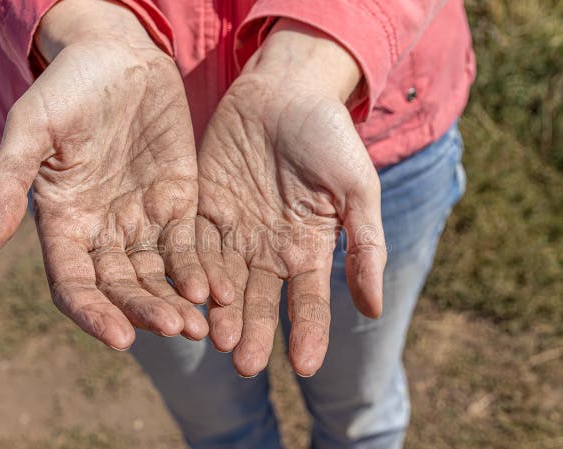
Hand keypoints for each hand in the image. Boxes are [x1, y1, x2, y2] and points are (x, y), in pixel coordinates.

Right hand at [0, 0, 211, 348]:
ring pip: (159, 274)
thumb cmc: (66, 88)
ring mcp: (141, 218)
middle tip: (176, 330)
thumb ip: (10, 183)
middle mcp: (102, 230)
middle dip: (147, 312)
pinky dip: (201, 269)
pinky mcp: (178, 201)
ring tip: (202, 326)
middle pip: (123, 287)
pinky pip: (190, 244)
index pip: (75, 284)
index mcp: (63, 222)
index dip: (94, 313)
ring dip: (178, 302)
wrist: (117, 54)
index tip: (119, 339)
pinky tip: (217, 290)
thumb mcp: (30, 129)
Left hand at [197, 19, 386, 376]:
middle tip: (244, 363)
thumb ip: (364, 247)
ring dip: (219, 311)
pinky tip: (189, 292)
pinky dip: (192, 269)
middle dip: (253, 332)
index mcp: (307, 250)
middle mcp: (267, 251)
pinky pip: (193, 245)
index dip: (310, 333)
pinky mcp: (200, 209)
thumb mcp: (357, 190)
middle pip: (259, 301)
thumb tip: (373, 310)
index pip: (309, 303)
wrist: (286, 89)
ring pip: (222, 282)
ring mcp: (232, 232)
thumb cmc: (330, 137)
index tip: (306, 366)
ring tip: (215, 338)